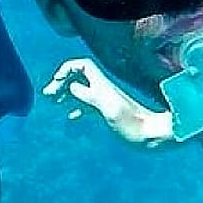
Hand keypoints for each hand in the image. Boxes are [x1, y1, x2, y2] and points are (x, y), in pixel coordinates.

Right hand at [42, 58, 176, 148]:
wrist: (154, 137)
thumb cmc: (134, 126)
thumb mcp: (110, 111)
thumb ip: (91, 97)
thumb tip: (71, 88)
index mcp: (103, 86)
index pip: (81, 66)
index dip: (66, 70)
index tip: (56, 86)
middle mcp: (103, 90)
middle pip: (78, 77)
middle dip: (61, 82)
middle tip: (47, 95)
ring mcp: (106, 101)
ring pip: (81, 90)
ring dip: (65, 93)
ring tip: (53, 102)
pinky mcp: (109, 113)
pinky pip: (88, 105)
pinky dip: (76, 107)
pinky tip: (71, 117)